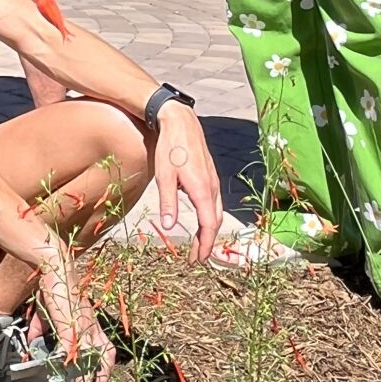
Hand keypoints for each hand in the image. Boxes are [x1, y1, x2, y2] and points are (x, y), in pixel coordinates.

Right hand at [36, 243, 115, 381]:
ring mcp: (83, 326)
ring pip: (92, 359)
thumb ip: (43, 329)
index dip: (103, 368)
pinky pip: (72, 349)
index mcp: (90, 324)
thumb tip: (33, 342)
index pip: (105, 349)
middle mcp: (91, 326)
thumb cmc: (54, 287)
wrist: (55, 267)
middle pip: (106, 357)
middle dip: (101, 379)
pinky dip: (68, 363)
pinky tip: (61, 372)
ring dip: (84, 379)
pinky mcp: (71, 325)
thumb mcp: (49, 314)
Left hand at [154, 105, 223, 262]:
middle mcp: (212, 187)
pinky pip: (214, 202)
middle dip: (208, 242)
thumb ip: (168, 202)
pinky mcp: (210, 176)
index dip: (206, 245)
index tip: (198, 260)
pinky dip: (209, 217)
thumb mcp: (164, 176)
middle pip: (215, 221)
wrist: (181, 121)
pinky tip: (200, 220)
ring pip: (216, 212)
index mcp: (202, 190)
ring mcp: (213, 181)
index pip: (209, 225)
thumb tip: (170, 227)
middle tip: (196, 258)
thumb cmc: (170, 148)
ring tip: (198, 244)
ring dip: (209, 230)